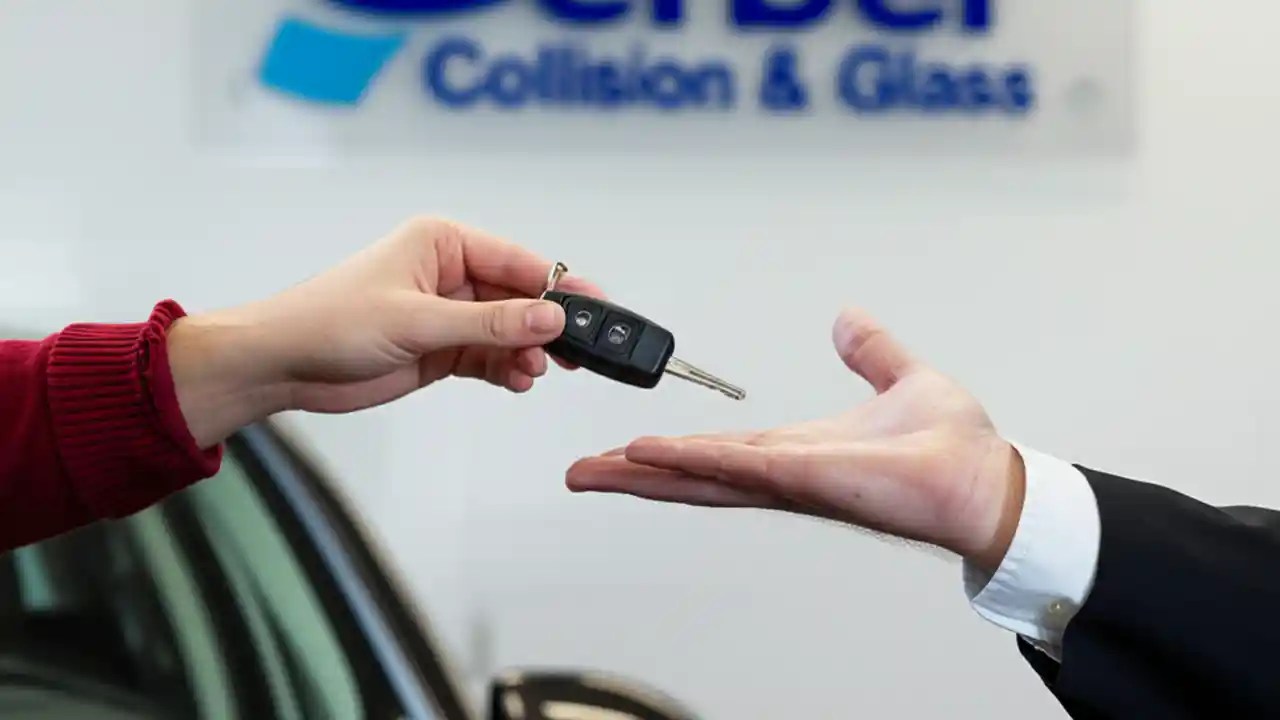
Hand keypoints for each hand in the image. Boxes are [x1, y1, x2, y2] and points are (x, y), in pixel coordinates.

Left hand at [168, 216, 600, 447]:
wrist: (283, 365)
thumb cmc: (331, 322)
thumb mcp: (418, 321)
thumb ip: (490, 323)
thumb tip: (550, 318)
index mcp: (443, 243)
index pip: (518, 261)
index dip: (559, 287)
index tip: (595, 309)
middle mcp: (450, 273)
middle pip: (520, 298)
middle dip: (547, 326)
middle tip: (580, 351)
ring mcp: (448, 313)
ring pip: (509, 331)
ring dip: (526, 352)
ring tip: (533, 372)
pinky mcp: (441, 348)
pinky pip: (490, 356)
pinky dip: (507, 369)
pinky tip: (517, 380)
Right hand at [566, 308, 1025, 571]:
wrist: (988, 481)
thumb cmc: (954, 448)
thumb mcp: (901, 379)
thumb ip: (871, 351)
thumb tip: (848, 319)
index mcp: (795, 452)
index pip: (716, 453)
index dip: (668, 454)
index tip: (625, 450)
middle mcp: (782, 473)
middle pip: (692, 476)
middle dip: (633, 477)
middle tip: (579, 474)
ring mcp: (792, 480)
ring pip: (702, 477)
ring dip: (644, 475)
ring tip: (590, 473)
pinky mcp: (811, 477)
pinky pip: (740, 465)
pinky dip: (692, 461)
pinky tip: (650, 454)